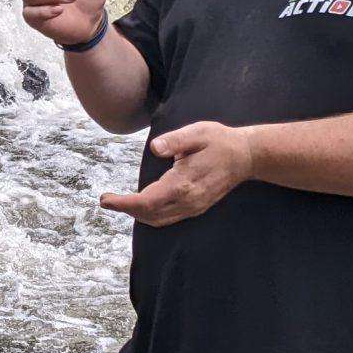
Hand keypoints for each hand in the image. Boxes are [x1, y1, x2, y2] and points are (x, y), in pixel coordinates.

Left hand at [101, 121, 255, 226]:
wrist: (247, 156)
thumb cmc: (220, 141)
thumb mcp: (198, 132)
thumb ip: (176, 141)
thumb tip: (155, 148)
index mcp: (184, 183)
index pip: (147, 201)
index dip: (124, 204)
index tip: (105, 200)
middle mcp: (188, 201)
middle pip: (149, 215)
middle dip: (126, 209)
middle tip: (107, 200)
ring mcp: (194, 207)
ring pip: (158, 220)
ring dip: (137, 214)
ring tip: (119, 203)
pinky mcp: (197, 207)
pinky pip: (168, 218)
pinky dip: (150, 215)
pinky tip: (142, 206)